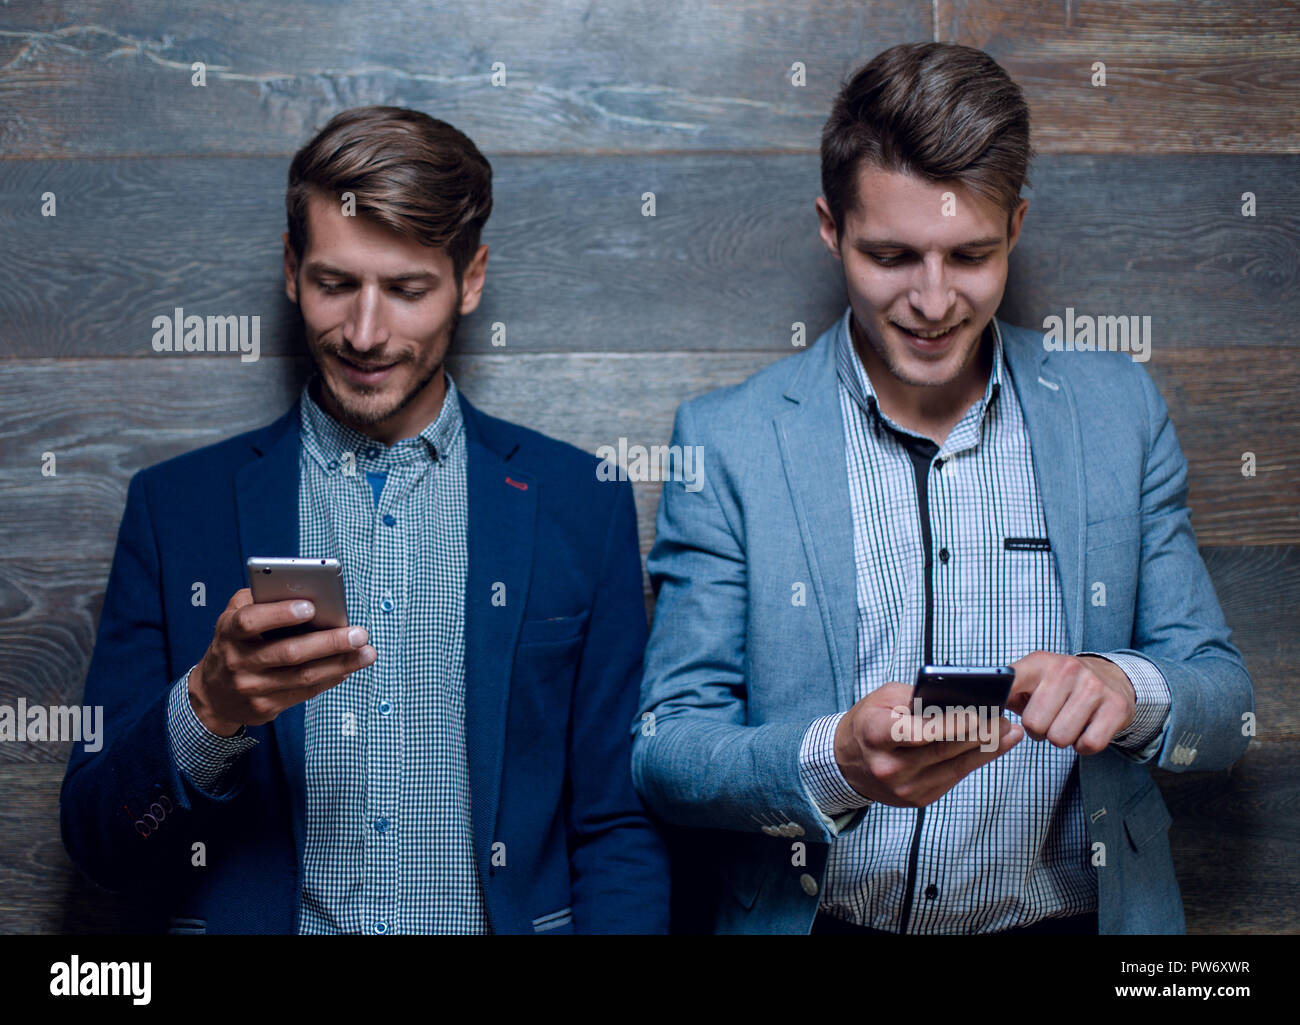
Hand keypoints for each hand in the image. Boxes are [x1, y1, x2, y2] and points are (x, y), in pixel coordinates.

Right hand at [188, 588, 375, 735]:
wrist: (212, 693)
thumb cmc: (235, 642)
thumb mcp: (234, 615)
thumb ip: (263, 599)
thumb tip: (306, 591)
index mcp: (229, 631)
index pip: (251, 621)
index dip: (280, 614)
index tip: (311, 606)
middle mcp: (238, 661)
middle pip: (289, 652)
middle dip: (329, 642)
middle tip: (360, 634)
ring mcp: (252, 687)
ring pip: (303, 676)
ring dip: (340, 663)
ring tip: (366, 652)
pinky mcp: (265, 707)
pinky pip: (305, 692)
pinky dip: (331, 678)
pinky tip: (349, 666)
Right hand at [833, 681, 1023, 807]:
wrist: (846, 762)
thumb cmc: (867, 723)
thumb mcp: (883, 699)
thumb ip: (918, 698)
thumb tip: (959, 700)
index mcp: (875, 735)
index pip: (918, 732)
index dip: (950, 725)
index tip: (979, 713)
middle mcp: (888, 767)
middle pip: (942, 751)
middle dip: (979, 734)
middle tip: (1004, 720)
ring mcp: (903, 788)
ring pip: (954, 767)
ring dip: (986, 750)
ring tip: (1009, 734)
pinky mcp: (917, 799)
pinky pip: (952, 778)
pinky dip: (973, 762)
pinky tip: (991, 749)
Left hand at [1005, 651, 1135, 755]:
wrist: (1112, 677)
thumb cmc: (1059, 685)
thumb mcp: (1030, 679)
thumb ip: (1003, 691)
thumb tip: (973, 708)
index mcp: (1038, 662)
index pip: (1006, 685)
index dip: (997, 706)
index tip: (993, 715)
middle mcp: (1067, 669)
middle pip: (1034, 725)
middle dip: (1038, 730)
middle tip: (1049, 718)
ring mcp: (1093, 687)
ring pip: (1060, 738)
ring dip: (1061, 738)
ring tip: (1066, 721)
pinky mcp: (1116, 707)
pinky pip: (1088, 745)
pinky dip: (1084, 745)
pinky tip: (1086, 728)